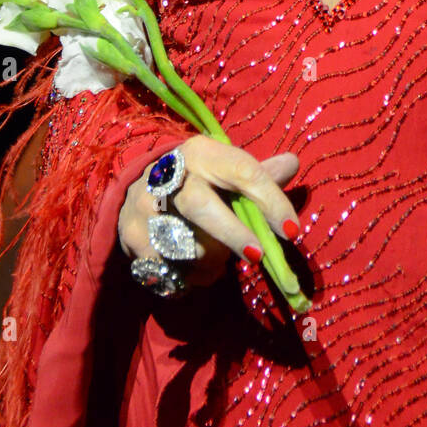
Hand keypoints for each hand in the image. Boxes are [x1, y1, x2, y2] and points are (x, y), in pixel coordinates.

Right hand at [118, 137, 300, 289]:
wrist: (134, 190)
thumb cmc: (196, 180)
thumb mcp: (223, 168)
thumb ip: (257, 172)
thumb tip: (293, 163)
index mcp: (200, 152)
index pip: (242, 171)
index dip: (270, 200)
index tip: (291, 231)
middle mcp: (169, 174)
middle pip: (202, 207)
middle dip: (233, 234)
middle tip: (258, 256)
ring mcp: (145, 206)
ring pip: (188, 244)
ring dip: (213, 259)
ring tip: (217, 254)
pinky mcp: (133, 237)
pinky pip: (174, 267)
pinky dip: (193, 273)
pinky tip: (193, 263)